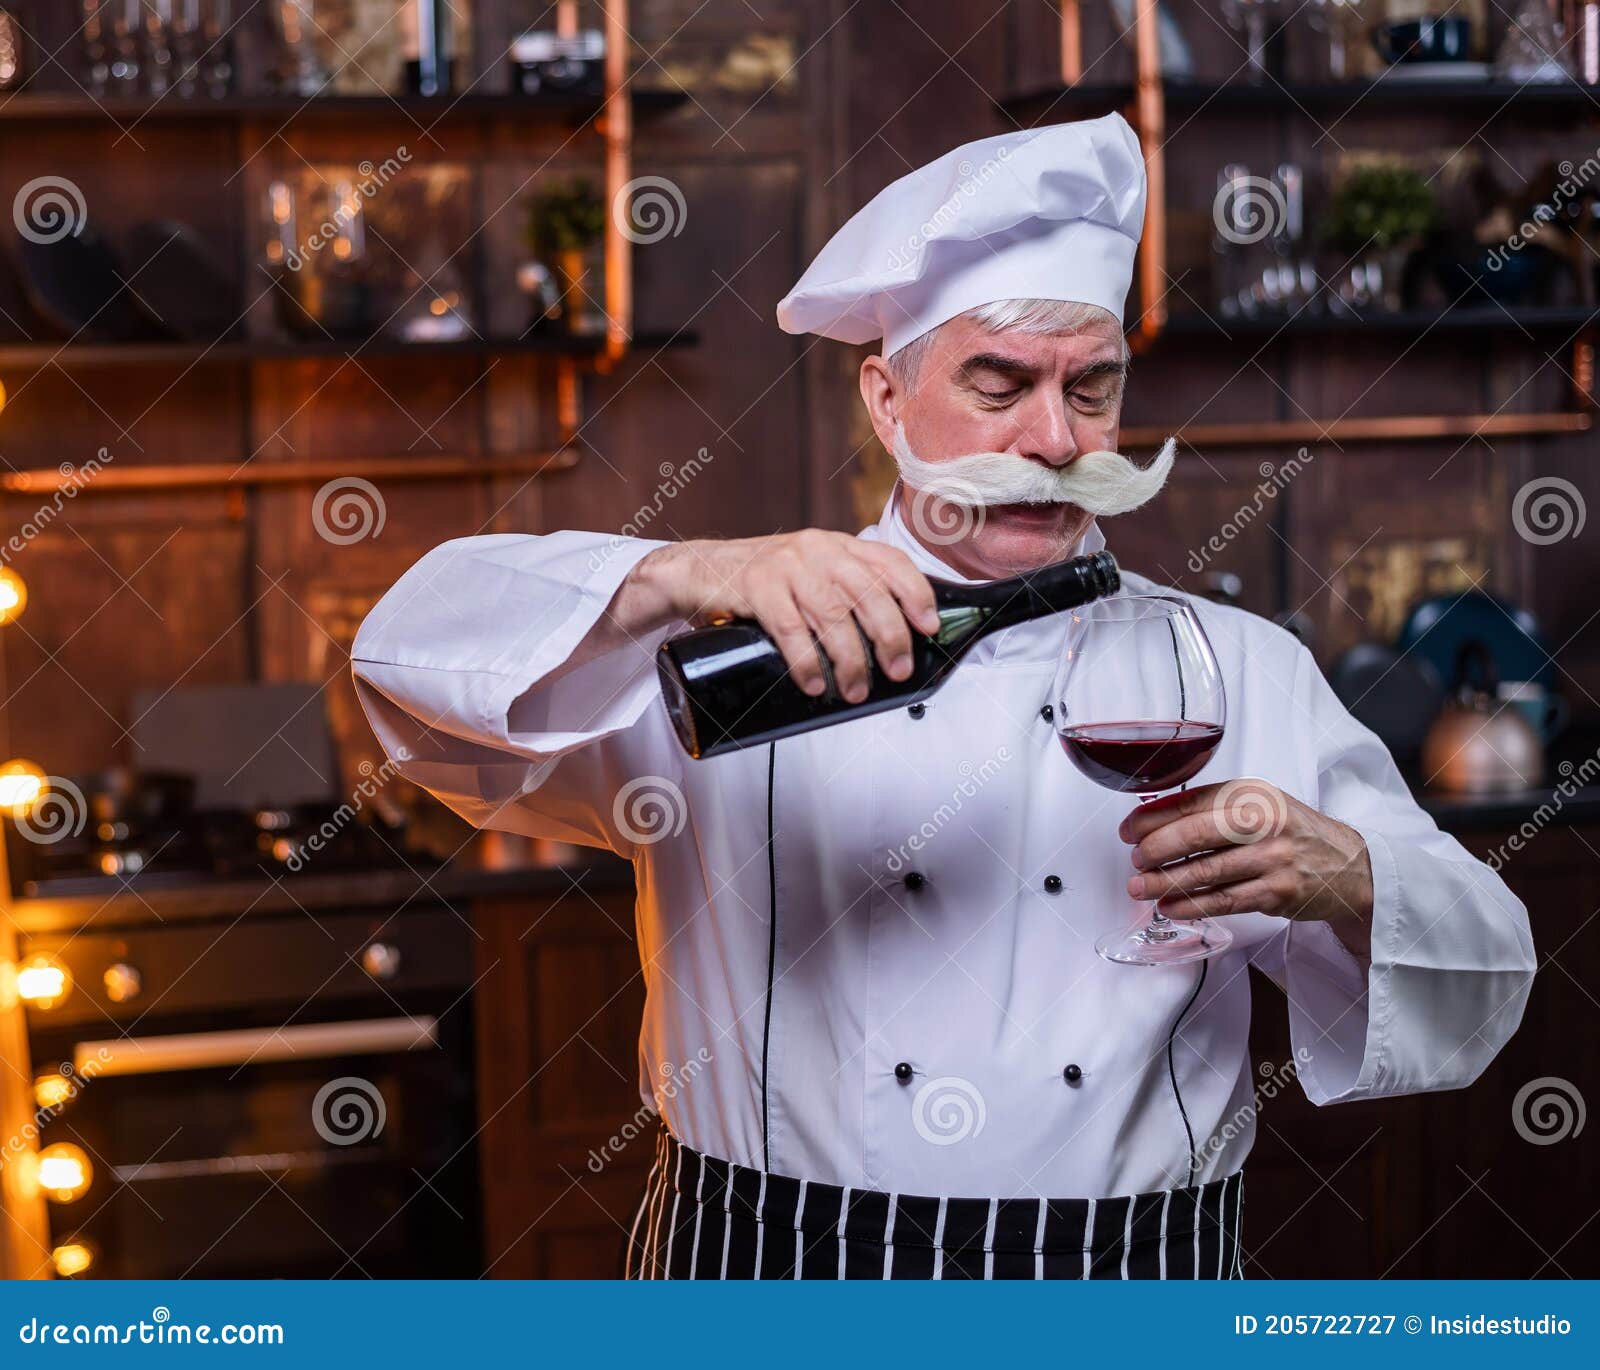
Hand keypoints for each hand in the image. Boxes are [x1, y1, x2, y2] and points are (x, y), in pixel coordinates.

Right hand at [630, 532, 939, 701]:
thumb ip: (842, 593)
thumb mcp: (809, 575)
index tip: (929, 626)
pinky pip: (789, 628)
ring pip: (832, 614)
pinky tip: (813, 683)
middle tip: (898, 670)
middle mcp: (817, 550)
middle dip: (889, 636)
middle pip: (868, 592)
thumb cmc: (762, 584)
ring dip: (850, 659)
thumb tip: (888, 642)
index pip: (890, 561)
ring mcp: (786, 566)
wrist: (698, 572)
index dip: (915, 593)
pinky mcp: (755, 587)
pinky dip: (805, 661)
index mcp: (837, 546)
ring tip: (855, 690)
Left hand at [1118, 778, 1373, 955]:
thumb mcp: (1258, 804)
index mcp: (1251, 793)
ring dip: (1165, 882)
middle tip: (1135, 860)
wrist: (1349, 865)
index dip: (1151, 817)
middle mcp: (1263, 821)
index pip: (1190, 801)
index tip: (1128, 831)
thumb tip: (1153, 819)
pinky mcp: (1277, 892)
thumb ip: (1212, 807)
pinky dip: (1190, 906)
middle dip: (1155, 849)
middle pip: (1194, 835)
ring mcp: (1272, 858)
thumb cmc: (1292, 832)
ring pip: (1205, 872)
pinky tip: (1169, 907)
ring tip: (1140, 887)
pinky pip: (1223, 901)